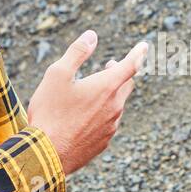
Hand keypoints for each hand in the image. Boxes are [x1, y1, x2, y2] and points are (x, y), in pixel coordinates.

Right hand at [26, 31, 146, 175]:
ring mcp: (111, 127)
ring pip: (116, 106)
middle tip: (109, 66)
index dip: (138, 53)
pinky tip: (83, 118)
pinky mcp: (103, 143)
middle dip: (120, 73)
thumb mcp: (57, 75)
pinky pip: (107, 124)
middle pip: (127, 85)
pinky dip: (100, 115)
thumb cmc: (50, 112)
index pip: (131, 65)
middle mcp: (114, 107)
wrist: (46, 155)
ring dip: (108, 96)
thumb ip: (77, 53)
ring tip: (89, 93)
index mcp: (106, 87)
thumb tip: (91, 36)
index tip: (145, 46)